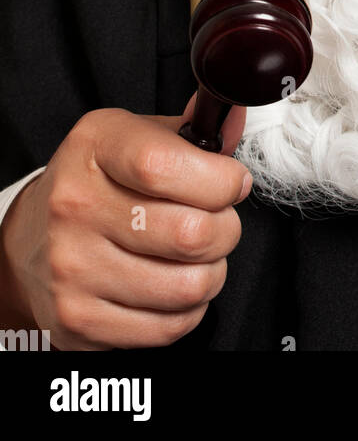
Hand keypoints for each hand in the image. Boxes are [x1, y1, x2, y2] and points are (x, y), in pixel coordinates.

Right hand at [0, 96, 249, 349]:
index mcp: (95, 148)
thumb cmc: (100, 182)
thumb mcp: (135, 138)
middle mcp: (76, 206)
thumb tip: (235, 121)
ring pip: (189, 286)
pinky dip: (188, 309)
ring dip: (211, 272)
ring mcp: (74, 267)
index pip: (165, 167)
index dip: (219, 180)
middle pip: (191, 233)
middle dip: (227, 229)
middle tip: (218, 221)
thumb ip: (192, 134)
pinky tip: (173, 283)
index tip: (232, 183)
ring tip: (197, 256)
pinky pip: (169, 327)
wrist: (32, 238)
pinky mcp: (80, 319)